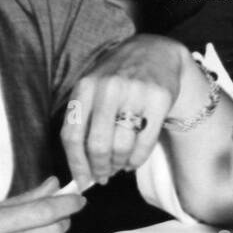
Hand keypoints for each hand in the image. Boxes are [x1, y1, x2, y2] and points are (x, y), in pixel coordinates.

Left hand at [62, 35, 193, 188]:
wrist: (155, 51)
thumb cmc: (116, 77)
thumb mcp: (92, 88)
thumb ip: (82, 121)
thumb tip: (79, 167)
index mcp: (85, 86)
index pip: (72, 135)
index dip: (75, 164)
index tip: (81, 180)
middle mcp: (108, 88)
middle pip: (97, 145)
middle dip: (99, 168)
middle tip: (103, 176)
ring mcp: (136, 92)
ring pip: (122, 146)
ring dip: (119, 164)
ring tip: (119, 166)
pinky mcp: (159, 98)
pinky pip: (145, 142)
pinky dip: (137, 160)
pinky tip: (133, 161)